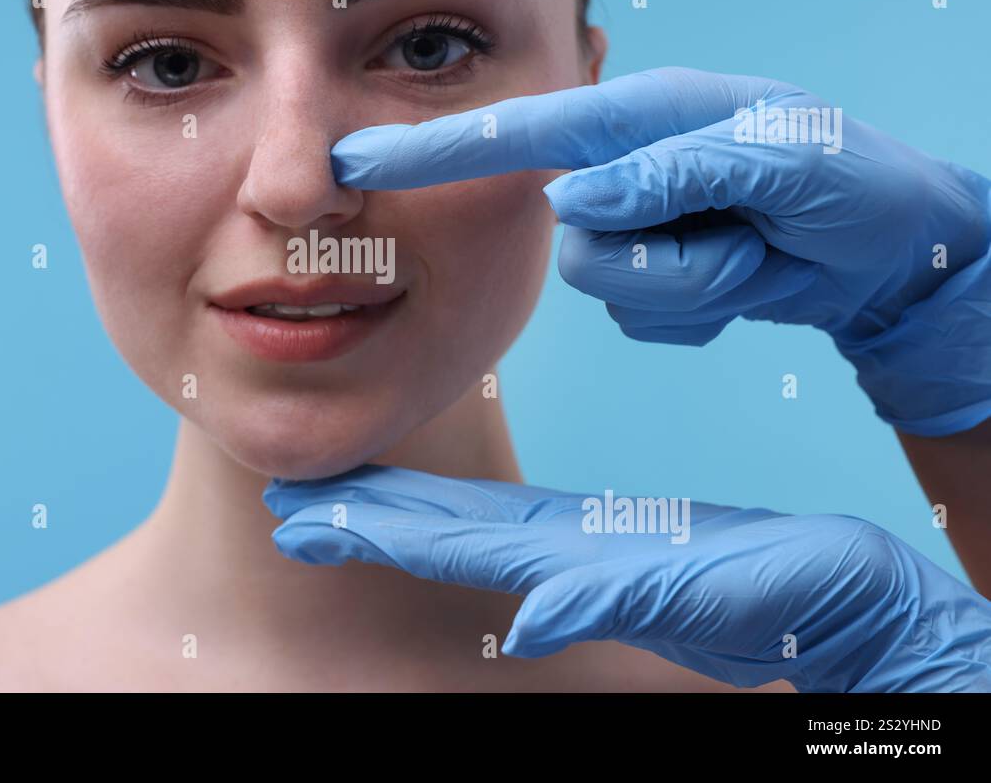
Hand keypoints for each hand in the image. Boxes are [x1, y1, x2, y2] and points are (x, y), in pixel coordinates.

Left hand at [264, 464, 990, 691]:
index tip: (302, 518)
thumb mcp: (678, 605)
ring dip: (403, 525)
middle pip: (444, 527)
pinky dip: (518, 566)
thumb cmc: (769, 601)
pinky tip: (478, 581)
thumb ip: (602, 601)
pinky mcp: (646, 564)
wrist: (846, 602)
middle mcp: (572, 550)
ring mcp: (603, 556)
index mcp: (570, 553)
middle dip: (360, 517)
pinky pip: (566, 567)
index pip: (449, 534)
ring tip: (326, 518)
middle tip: (281, 502)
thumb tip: (524, 626)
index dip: (372, 523)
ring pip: (481, 534)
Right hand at [331, 67, 990, 436]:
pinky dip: (704, 312)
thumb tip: (575, 199)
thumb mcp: (780, 163)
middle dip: (668, 258)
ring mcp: (635, 229)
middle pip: (578, 242)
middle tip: (748, 233)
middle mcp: (625, 171)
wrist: (891, 246)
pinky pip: (645, 321)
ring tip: (756, 251)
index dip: (436, 152)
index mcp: (643, 118)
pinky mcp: (650, 280)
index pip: (520, 134)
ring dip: (700, 285)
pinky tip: (748, 277)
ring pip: (614, 290)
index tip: (357, 163)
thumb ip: (674, 172)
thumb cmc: (850, 181)